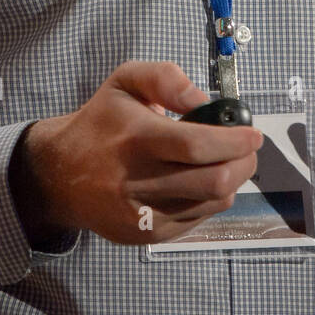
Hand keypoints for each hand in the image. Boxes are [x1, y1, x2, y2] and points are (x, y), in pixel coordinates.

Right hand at [13, 61, 263, 245]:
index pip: (195, 145)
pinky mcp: (146, 235)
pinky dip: (211, 199)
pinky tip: (203, 181)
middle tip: (249, 148)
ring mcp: (142, 214)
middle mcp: (137, 180)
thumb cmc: (101, 122)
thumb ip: (165, 79)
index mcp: (134, 138)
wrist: (61, 174)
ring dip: (233, 181)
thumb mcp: (125, 81)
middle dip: (244, 163)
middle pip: (212, 181)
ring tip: (230, 162)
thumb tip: (205, 102)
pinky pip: (196, 219)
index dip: (233, 141)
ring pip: (210, 203)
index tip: (253, 133)